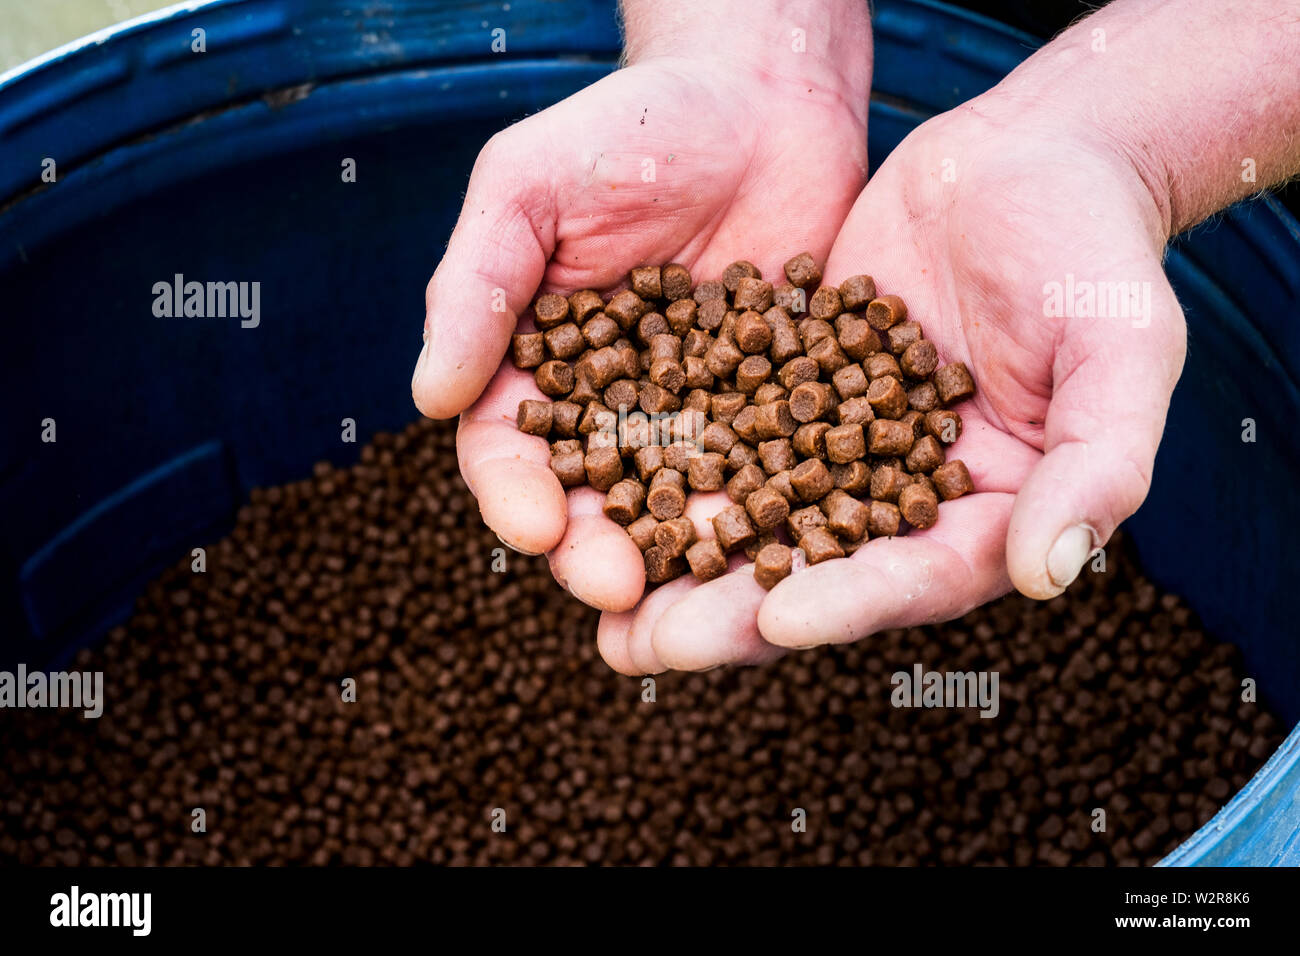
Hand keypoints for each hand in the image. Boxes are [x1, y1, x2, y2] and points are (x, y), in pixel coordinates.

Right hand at [413, 16, 870, 617]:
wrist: (761, 98)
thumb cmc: (630, 126)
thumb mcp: (530, 186)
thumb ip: (476, 285)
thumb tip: (429, 398)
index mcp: (536, 366)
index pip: (510, 448)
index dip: (515, 494)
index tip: (535, 528)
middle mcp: (614, 409)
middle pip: (596, 499)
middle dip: (600, 549)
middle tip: (620, 588)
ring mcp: (701, 417)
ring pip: (684, 504)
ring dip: (685, 558)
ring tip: (701, 597)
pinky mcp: (780, 411)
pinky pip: (777, 471)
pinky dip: (781, 512)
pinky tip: (793, 546)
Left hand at [602, 94, 1185, 671]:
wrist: (1030, 164)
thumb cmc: (1091, 258)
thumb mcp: (1117, 352)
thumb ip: (1096, 464)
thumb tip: (1047, 575)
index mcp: (987, 514)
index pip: (913, 576)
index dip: (846, 603)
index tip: (772, 623)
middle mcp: (903, 496)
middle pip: (813, 571)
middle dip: (729, 612)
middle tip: (645, 646)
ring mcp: (839, 444)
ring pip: (752, 513)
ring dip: (678, 558)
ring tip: (598, 593)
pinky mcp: (789, 388)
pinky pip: (722, 429)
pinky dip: (668, 459)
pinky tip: (601, 479)